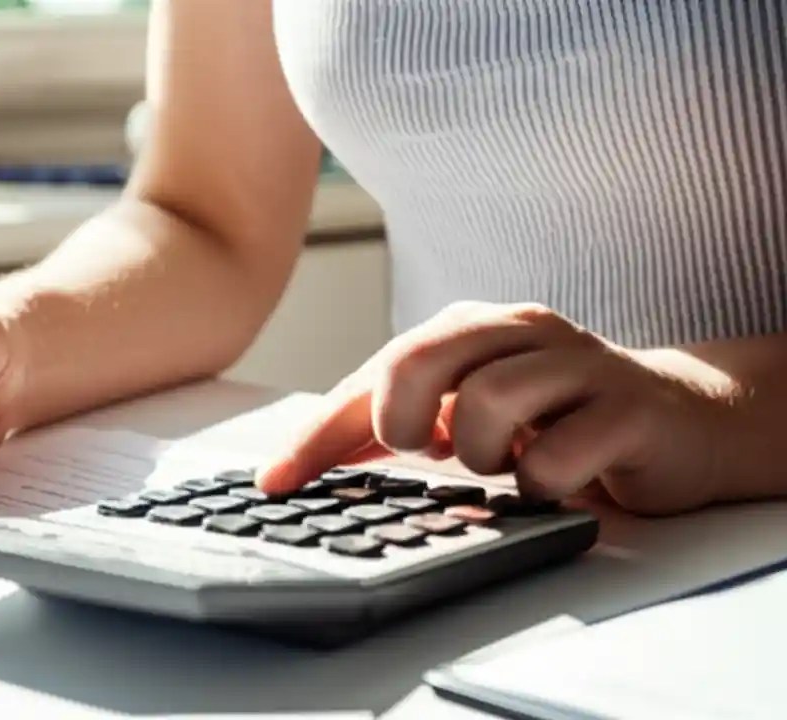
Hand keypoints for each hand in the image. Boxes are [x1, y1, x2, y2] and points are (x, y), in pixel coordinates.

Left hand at [258, 302, 744, 515]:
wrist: (677, 419)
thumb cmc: (552, 417)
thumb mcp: (462, 410)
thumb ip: (392, 424)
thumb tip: (303, 462)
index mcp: (467, 328)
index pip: (372, 374)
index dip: (318, 434)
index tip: (276, 482)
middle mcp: (517, 331)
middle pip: (418, 361)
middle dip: (399, 423)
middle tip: (425, 452)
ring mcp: (576, 364)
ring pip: (488, 402)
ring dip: (481, 455)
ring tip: (505, 462)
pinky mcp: (626, 409)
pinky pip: (557, 455)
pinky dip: (539, 483)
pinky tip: (552, 478)